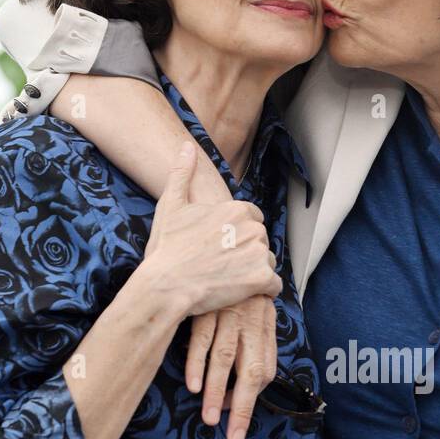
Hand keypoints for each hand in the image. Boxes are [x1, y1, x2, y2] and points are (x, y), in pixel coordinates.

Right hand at [143, 142, 280, 315]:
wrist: (166, 285)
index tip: (220, 246)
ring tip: (227, 279)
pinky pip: (274, 286)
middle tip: (220, 264)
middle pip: (260, 241)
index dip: (237, 233)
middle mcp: (253, 229)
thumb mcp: (171, 205)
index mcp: (236, 210)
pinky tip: (242, 292)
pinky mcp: (261, 279)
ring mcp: (259, 254)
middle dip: (246, 252)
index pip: (253, 219)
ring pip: (267, 262)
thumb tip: (187, 146)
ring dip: (254, 271)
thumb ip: (182, 174)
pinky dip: (262, 290)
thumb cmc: (167, 247)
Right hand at [186, 296, 277, 438]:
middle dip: (242, 408)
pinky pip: (201, 339)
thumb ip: (254, 342)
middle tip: (233, 436)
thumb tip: (242, 381)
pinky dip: (196, 363)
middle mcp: (250, 323)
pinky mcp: (207, 306)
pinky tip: (193, 385)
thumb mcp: (254, 310)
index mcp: (264, 327)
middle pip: (250, 372)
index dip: (253, 397)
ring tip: (209, 418)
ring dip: (217, 391)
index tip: (238, 418)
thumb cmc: (239, 287)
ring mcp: (228, 314)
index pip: (265, 370)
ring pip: (224, 359)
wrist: (228, 244)